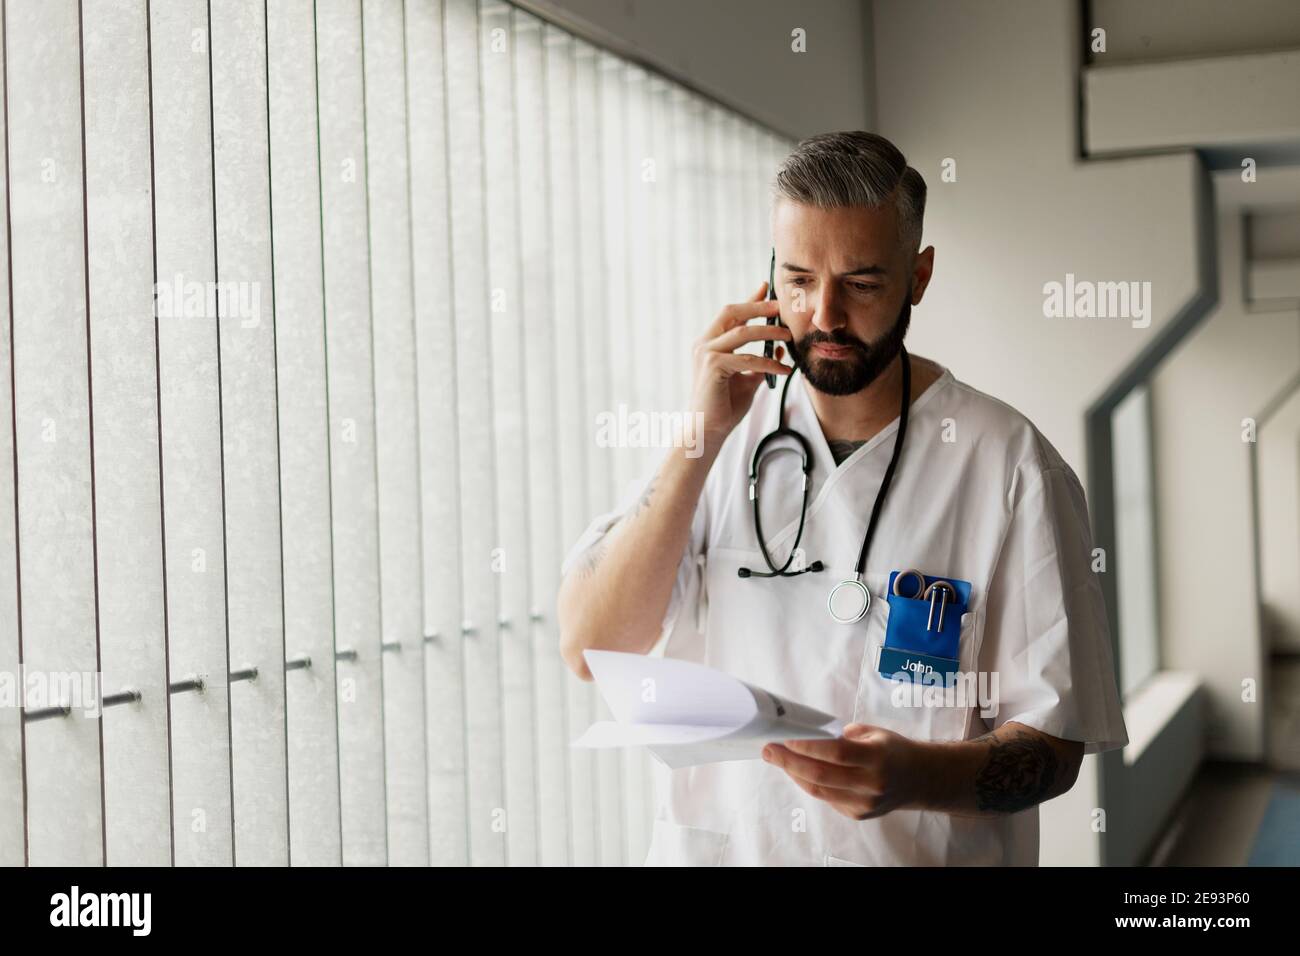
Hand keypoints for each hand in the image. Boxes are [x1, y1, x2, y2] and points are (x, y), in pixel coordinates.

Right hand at [690, 282, 792, 445]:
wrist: (707, 430)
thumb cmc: (724, 406)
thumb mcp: (747, 379)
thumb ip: (759, 361)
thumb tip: (778, 348)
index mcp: (708, 343)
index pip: (730, 314)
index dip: (749, 300)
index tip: (767, 288)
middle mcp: (703, 344)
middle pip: (732, 313)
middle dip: (758, 306)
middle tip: (781, 306)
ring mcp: (706, 354)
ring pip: (742, 332)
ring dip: (769, 331)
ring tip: (789, 337)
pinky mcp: (713, 367)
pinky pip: (748, 359)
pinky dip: (768, 362)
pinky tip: (784, 368)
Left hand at [761, 723, 923, 820]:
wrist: (919, 780)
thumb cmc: (893, 750)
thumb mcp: (874, 733)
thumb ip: (844, 735)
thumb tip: (808, 734)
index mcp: (877, 757)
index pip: (836, 753)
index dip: (808, 746)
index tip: (786, 737)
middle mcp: (871, 783)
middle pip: (821, 775)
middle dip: (789, 762)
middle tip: (769, 749)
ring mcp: (864, 803)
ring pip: (819, 790)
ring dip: (793, 773)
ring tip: (776, 758)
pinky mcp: (858, 814)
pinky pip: (826, 798)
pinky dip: (808, 783)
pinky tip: (796, 770)